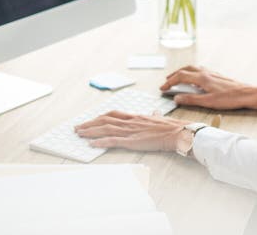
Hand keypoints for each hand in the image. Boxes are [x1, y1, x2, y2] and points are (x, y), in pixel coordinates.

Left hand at [74, 110, 190, 151]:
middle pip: (104, 120)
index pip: (113, 114)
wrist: (178, 132)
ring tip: (79, 134)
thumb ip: (154, 116)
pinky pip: (113, 141)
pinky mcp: (132, 141)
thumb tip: (154, 113)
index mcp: (136, 116)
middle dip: (89, 124)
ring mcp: (130, 131)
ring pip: (106, 129)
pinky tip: (92, 144)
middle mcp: (130, 121)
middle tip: (78, 128)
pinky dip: (101, 142)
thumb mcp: (159, 118)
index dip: (100, 117)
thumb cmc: (171, 127)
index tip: (91, 120)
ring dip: (90, 131)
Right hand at [160, 65, 256, 111]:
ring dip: (182, 72)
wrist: (246, 94)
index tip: (162, 88)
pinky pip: (200, 70)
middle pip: (185, 70)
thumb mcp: (208, 101)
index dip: (170, 82)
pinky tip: (194, 78)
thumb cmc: (229, 98)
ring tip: (177, 78)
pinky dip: (191, 72)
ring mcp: (211, 72)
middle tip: (166, 82)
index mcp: (201, 78)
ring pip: (192, 68)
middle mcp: (205, 72)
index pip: (180, 77)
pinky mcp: (216, 75)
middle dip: (174, 75)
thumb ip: (191, 99)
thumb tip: (177, 98)